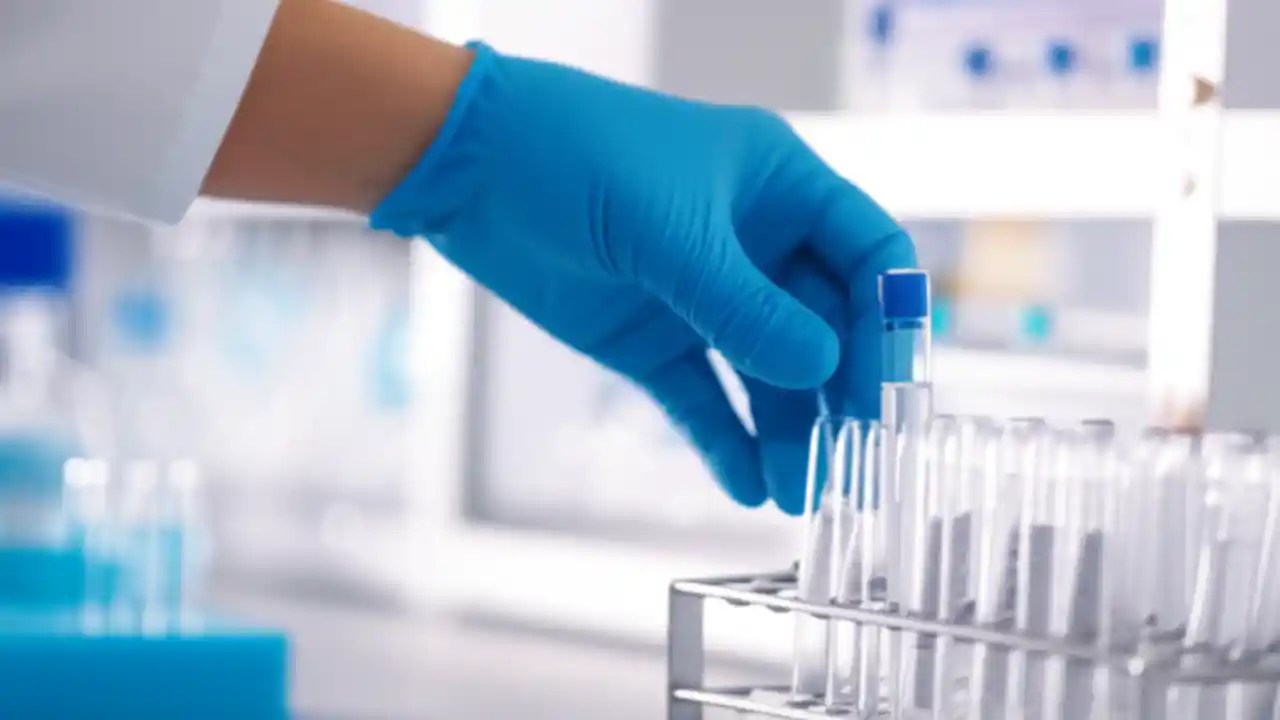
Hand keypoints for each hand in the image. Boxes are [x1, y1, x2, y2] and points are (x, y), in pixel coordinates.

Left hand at [372, 43, 913, 514]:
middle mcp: (754, 245)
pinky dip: (726, 439)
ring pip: (767, 373)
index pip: (865, 255)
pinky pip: (704, 398)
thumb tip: (822, 370)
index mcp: (780, 188)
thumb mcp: (674, 232)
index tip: (889, 387)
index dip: (888, 319)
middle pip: (824, 327)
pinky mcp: (652, 340)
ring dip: (787, 431)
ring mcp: (703, 296)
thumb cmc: (580, 155)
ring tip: (798, 489)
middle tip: (852, 461)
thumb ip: (746, 308)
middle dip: (839, 395)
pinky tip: (747, 484)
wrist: (471, 168)